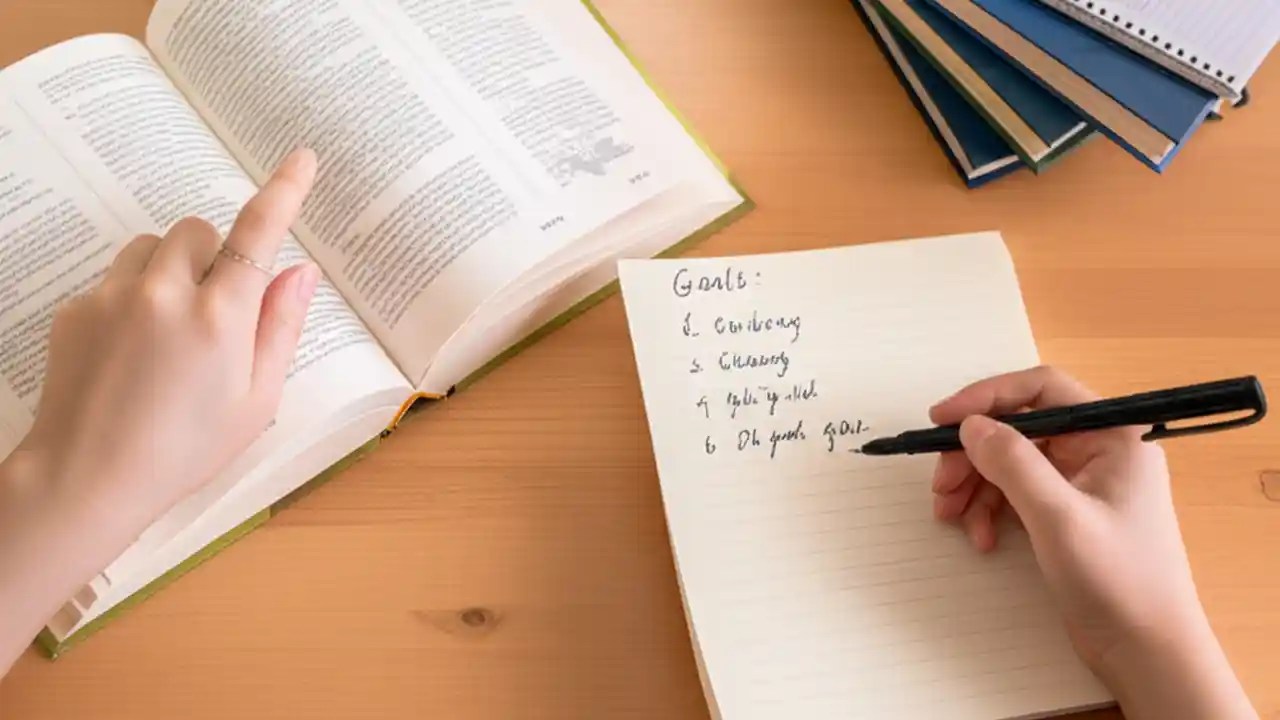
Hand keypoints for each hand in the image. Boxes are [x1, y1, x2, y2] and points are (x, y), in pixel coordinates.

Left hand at [0, 149, 318, 675]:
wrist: (87, 478)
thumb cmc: (185, 450)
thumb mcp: (256, 399)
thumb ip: (281, 328)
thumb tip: (301, 272)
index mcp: (220, 319)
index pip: (258, 234)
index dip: (284, 191)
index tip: (301, 159)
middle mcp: (165, 294)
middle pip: (198, 231)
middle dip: (215, 255)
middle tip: (218, 310)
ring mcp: (113, 297)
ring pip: (153, 246)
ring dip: (172, 269)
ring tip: (172, 329)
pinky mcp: (77, 308)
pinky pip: (116, 276)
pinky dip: (135, 296)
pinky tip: (133, 351)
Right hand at [931, 366, 1254, 718]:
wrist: (1147, 651)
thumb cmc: (1118, 581)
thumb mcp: (1058, 517)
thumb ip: (1013, 462)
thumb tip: (970, 426)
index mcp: (1113, 436)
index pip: (1042, 389)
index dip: (987, 397)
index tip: (941, 419)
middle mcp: (1100, 450)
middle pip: (1018, 429)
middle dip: (973, 455)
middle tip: (941, 486)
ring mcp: (1083, 482)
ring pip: (1011, 462)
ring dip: (975, 485)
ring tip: (951, 518)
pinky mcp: (1068, 513)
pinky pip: (1017, 493)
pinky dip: (991, 509)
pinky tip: (981, 537)